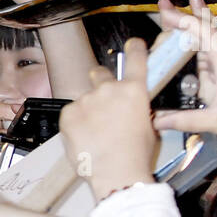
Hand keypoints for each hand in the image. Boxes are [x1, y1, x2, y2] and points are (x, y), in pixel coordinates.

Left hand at [59, 38, 157, 200]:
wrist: (117, 172)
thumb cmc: (135, 154)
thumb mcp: (147, 126)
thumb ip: (136, 108)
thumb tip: (131, 107)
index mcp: (134, 90)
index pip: (136, 59)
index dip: (135, 49)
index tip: (132, 44)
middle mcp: (109, 89)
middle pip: (99, 74)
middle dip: (100, 83)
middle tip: (102, 103)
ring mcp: (87, 100)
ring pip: (84, 98)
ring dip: (87, 109)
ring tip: (94, 132)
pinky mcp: (68, 113)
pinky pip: (70, 112)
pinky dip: (74, 122)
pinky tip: (84, 137)